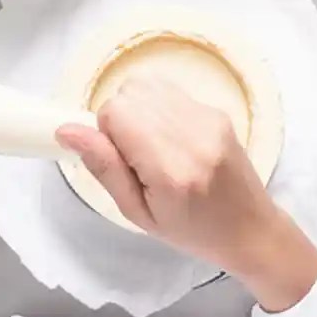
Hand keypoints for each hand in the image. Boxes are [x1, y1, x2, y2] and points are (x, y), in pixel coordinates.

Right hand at [57, 78, 316, 311]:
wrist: (250, 229)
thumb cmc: (191, 231)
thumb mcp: (138, 213)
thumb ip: (104, 168)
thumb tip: (67, 130)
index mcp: (172, 169)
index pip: (116, 112)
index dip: (106, 133)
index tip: (121, 162)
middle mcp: (194, 135)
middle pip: (130, 92)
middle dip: (121, 120)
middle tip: (136, 157)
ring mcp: (210, 118)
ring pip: (148, 85)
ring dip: (139, 112)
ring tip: (153, 148)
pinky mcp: (218, 111)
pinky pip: (170, 92)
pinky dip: (160, 111)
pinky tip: (173, 142)